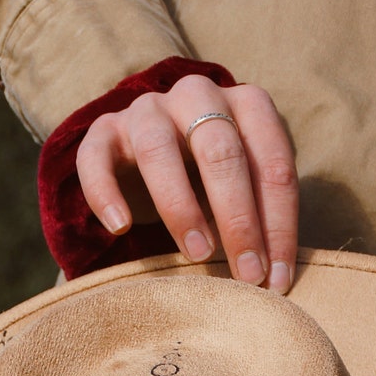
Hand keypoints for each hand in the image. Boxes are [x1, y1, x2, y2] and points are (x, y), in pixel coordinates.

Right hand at [75, 75, 298, 291]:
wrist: (150, 152)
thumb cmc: (210, 179)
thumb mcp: (245, 189)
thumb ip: (260, 217)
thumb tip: (274, 278)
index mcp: (247, 105)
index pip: (272, 163)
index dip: (279, 224)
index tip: (277, 280)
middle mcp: (199, 95)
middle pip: (221, 152)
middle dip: (239, 220)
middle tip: (247, 274)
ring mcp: (148, 109)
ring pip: (158, 149)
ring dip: (181, 207)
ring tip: (198, 254)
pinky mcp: (104, 129)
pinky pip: (96, 157)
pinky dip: (106, 193)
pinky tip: (121, 227)